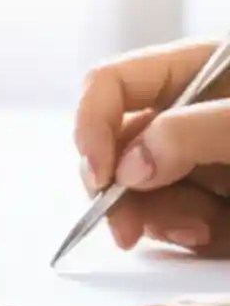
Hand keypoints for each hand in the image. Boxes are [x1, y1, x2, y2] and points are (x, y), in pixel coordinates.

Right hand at [76, 38, 229, 253]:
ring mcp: (197, 158)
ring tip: (200, 230)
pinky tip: (211, 234)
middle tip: (126, 228)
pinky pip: (169, 219)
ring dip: (156, 217)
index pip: (111, 84)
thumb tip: (129, 168)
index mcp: (198, 71)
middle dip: (117, 189)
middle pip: (114, 146)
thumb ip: (193, 133)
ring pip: (136, 191)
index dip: (92, 126)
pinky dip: (181, 232)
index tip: (100, 177)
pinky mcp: (212, 199)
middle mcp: (188, 114)